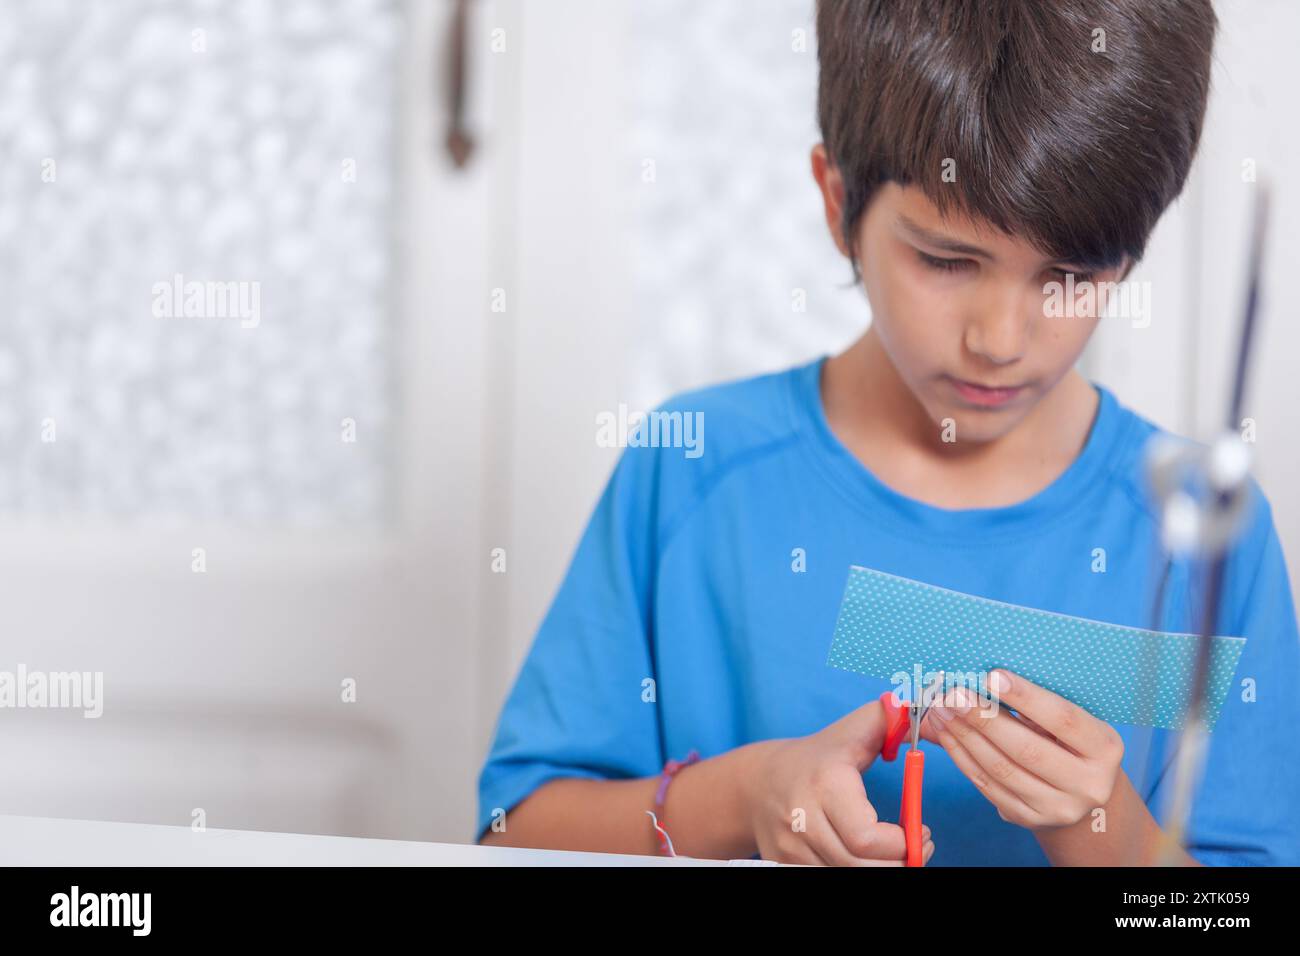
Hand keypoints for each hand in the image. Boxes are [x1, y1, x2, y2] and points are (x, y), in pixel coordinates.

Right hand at [745, 700, 934, 864]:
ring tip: (895, 854)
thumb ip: (888, 719)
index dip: (904, 845)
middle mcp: (801, 818)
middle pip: (860, 866)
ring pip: (847, 877)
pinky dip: (855, 872)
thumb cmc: (818, 757)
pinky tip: (866, 860)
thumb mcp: (851, 731)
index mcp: (824, 783)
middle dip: (901, 864)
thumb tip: (918, 711)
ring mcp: (789, 848)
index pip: (867, 839)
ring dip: (881, 871)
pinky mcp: (783, 865)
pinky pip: (826, 880)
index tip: (922, 832)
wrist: (757, 784)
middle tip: (919, 850)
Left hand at [919, 670, 1123, 829]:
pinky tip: (948, 734)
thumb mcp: (1065, 721)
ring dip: (965, 736)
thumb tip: (978, 678)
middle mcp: (1088, 784)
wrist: (1079, 790)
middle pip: (1027, 749)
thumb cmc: (1069, 740)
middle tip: (954, 694)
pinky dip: (963, 757)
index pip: (1063, 719)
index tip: (991, 676)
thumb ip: (1030, 704)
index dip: (1026, 697)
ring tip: (942, 710)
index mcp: (1104, 748)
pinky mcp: (1029, 819)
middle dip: (984, 719)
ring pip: (1002, 769)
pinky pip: (988, 786)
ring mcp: (1058, 807)